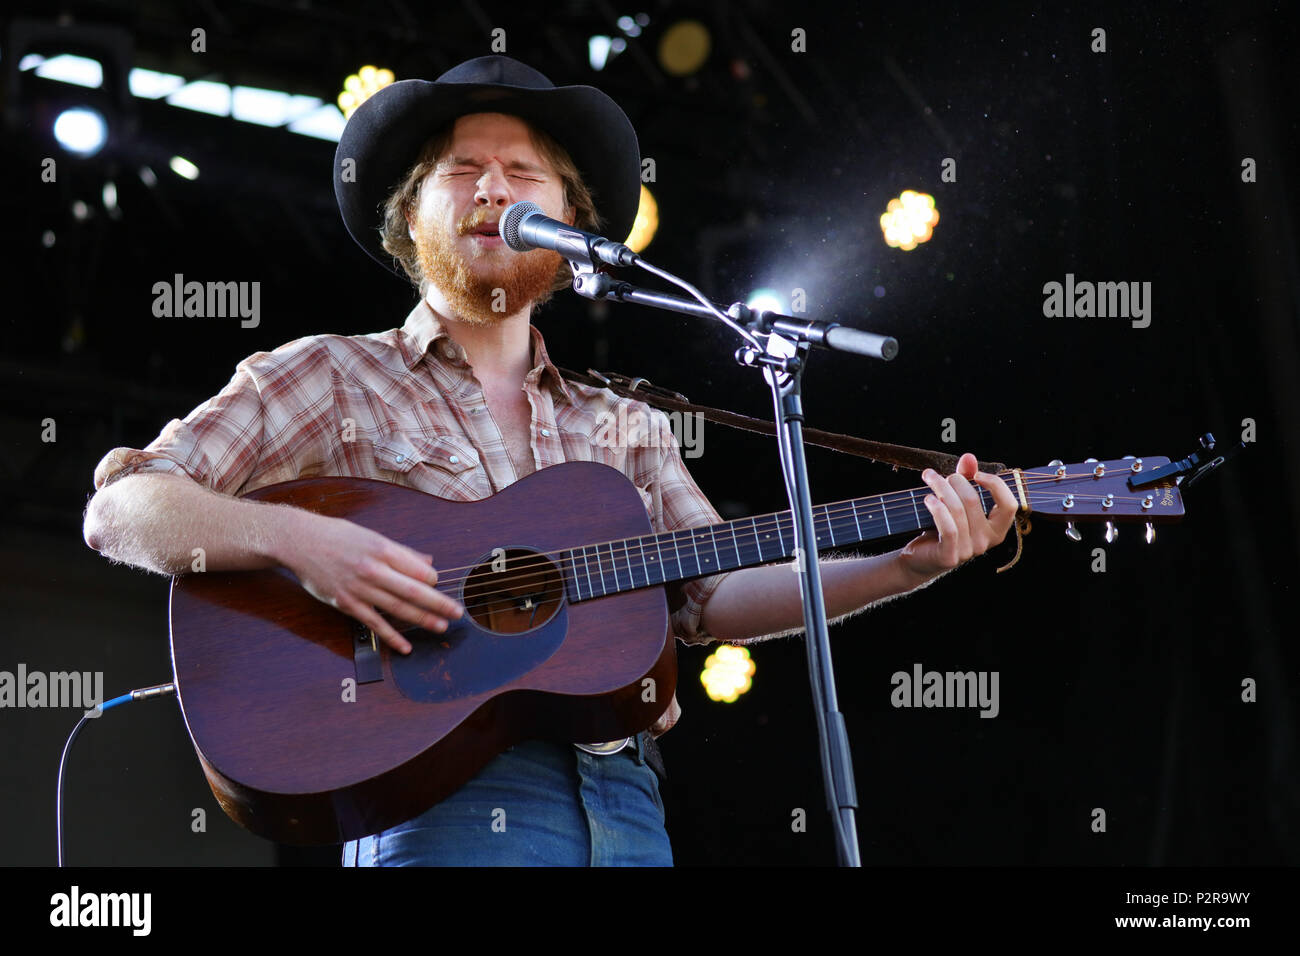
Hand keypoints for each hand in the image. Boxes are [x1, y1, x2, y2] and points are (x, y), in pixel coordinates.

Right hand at [277, 510, 463, 653]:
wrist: (299, 542)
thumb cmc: (336, 536)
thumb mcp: (371, 536)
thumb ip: (401, 552)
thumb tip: (427, 562)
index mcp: (383, 549)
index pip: (418, 569)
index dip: (432, 580)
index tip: (438, 585)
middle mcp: (373, 569)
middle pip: (414, 591)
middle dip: (439, 604)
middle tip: (457, 612)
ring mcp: (359, 589)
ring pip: (397, 608)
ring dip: (422, 620)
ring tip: (440, 626)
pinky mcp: (346, 604)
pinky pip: (374, 624)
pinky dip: (391, 637)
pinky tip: (405, 646)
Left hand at [897, 452, 1018, 581]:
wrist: (921, 558)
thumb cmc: (942, 527)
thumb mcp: (957, 501)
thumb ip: (966, 479)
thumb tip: (969, 457)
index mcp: (996, 529)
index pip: (1009, 505)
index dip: (996, 485)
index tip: (977, 474)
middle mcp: (987, 541)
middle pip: (974, 501)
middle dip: (955, 481)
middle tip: (939, 476)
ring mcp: (969, 550)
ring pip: (957, 510)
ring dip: (940, 488)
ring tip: (929, 478)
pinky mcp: (950, 556)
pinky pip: (948, 527)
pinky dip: (937, 509)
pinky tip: (927, 498)